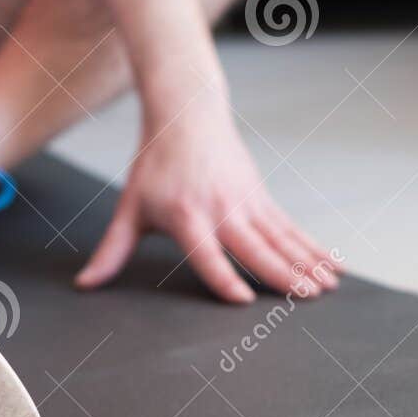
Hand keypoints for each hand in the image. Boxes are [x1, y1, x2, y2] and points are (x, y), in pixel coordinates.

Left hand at [75, 103, 342, 302]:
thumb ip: (112, 250)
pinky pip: (290, 228)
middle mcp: (221, 210)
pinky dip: (312, 247)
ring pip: (281, 238)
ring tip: (328, 287)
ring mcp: (246, 203)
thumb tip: (85, 284)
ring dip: (307, 263)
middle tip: (307, 298)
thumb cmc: (154, 166)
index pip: (206, 254)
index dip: (223, 277)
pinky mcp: (261, 198)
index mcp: (186, 216)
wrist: (186, 116)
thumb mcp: (130, 207)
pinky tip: (332, 265)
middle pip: (255, 247)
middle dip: (282, 274)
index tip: (243, 300)